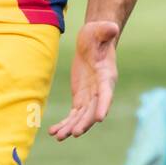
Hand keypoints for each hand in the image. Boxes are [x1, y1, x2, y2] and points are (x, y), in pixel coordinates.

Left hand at [48, 20, 118, 140]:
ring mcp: (91, 96)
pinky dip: (64, 123)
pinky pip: (73, 115)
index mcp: (107, 76)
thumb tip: (113, 27)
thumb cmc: (98, 34)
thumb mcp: (100, 29)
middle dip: (84, 122)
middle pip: (93, 110)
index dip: (103, 105)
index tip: (99, 118)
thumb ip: (106, 30)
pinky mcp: (81, 98)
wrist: (94, 41)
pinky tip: (53, 132)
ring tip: (58, 137)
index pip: (106, 93)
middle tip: (74, 133)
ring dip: (71, 127)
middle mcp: (101, 90)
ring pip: (82, 116)